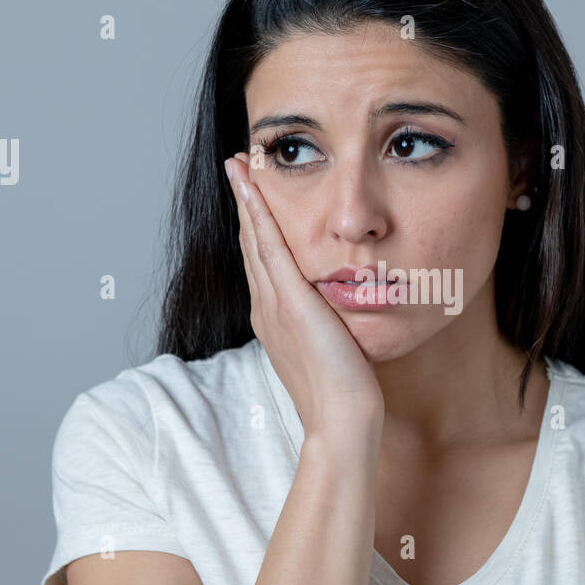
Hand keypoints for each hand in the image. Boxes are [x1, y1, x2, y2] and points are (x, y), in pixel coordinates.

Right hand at [225, 152, 384, 432]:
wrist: (342, 420)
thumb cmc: (346, 394)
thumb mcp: (335, 349)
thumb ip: (330, 326)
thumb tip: (341, 312)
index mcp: (275, 319)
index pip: (262, 261)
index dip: (254, 226)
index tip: (252, 196)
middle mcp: (266, 308)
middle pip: (250, 244)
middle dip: (244, 204)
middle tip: (237, 166)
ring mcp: (274, 304)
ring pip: (254, 239)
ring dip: (246, 199)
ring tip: (239, 165)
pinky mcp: (290, 302)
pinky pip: (268, 247)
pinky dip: (257, 214)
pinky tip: (252, 186)